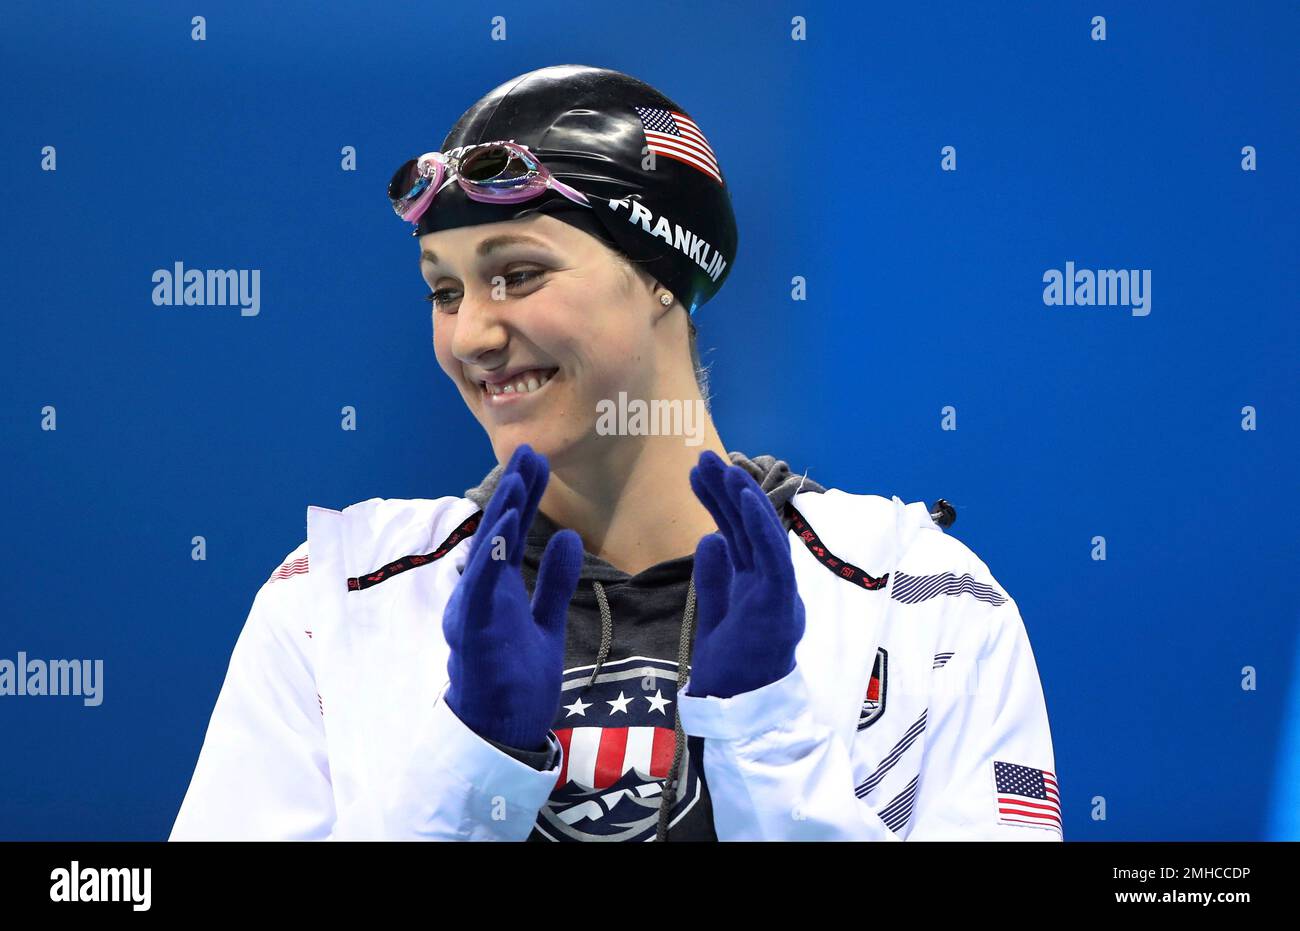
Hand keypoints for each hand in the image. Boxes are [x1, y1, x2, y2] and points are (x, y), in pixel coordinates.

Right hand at [442, 444, 582, 749]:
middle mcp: (480, 595)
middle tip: (528, 452)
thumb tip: (566, 537)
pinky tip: (502, 529)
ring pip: (486, 555)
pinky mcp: (474, 634)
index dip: (523, 497)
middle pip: (497, 535)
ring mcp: (473, 613)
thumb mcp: (547, 621)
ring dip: (501, 516)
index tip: (537, 462)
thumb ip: (554, 582)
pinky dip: (490, 559)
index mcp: (497, 590)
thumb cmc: (517, 679)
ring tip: (517, 479)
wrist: (502, 731)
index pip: (511, 534)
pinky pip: (481, 590)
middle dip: (512, 493)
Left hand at [686, 450, 806, 698]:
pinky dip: (760, 525)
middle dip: (727, 491)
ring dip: (742, 497)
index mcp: (758, 587)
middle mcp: (773, 585)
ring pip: (763, 535)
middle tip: (703, 458)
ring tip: (721, 466)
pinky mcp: (779, 605)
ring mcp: (780, 594)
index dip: (719, 503)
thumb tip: (711, 539)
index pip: (738, 535)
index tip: (696, 475)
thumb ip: (715, 579)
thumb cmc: (729, 672)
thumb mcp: (714, 616)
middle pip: (749, 529)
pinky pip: (773, 557)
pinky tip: (744, 497)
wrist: (737, 712)